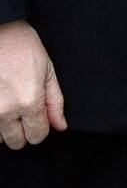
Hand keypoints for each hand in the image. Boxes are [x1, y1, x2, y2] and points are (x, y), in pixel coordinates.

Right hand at [0, 19, 66, 148]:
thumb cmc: (22, 45)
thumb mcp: (48, 70)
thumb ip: (55, 102)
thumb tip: (60, 125)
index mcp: (29, 101)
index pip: (38, 136)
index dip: (41, 128)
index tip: (39, 117)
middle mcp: (6, 110)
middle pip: (17, 142)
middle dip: (23, 131)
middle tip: (24, 111)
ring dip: (5, 127)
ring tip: (9, 104)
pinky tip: (1, 102)